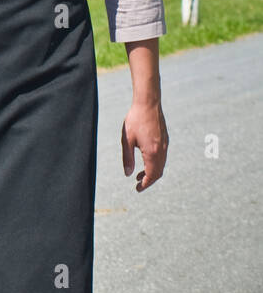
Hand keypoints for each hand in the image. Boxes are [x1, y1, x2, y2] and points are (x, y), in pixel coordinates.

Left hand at [122, 38, 166, 191]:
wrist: (148, 103)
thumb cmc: (135, 120)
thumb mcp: (127, 140)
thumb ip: (127, 158)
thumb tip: (128, 174)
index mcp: (153, 152)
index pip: (152, 175)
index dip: (145, 184)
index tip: (137, 189)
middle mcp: (162, 151)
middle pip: (158, 172)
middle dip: (149, 180)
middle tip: (138, 184)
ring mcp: (165, 145)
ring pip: (161, 164)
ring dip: (152, 171)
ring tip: (139, 174)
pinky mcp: (165, 139)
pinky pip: (162, 157)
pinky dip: (155, 163)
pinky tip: (145, 160)